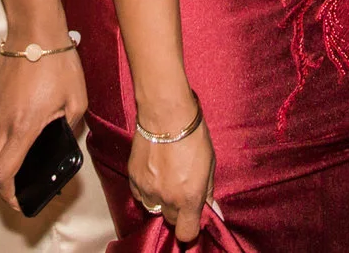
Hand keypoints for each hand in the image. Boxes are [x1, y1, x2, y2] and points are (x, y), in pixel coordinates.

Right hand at [0, 46, 87, 212]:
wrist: (35, 31)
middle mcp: (1, 122)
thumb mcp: (77, 100)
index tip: (19, 200)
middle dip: (0, 184)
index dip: (9, 194)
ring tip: (6, 164)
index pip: (4, 174)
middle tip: (15, 186)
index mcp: (24, 127)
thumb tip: (66, 140)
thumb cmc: (58, 63)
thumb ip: (71, 127)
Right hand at [126, 93, 214, 244]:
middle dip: (177, 210)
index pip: (186, 233)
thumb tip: (214, 211)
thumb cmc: (193, 137)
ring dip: (160, 200)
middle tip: (181, 191)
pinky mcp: (133, 178)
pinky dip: (146, 189)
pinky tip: (153, 173)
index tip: (192, 220)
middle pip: (170, 219)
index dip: (190, 230)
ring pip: (153, 208)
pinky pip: (139, 194)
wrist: (166, 115)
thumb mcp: (209, 165)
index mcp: (189, 198)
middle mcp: (167, 199)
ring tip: (166, 180)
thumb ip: (208, 192)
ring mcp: (148, 189)